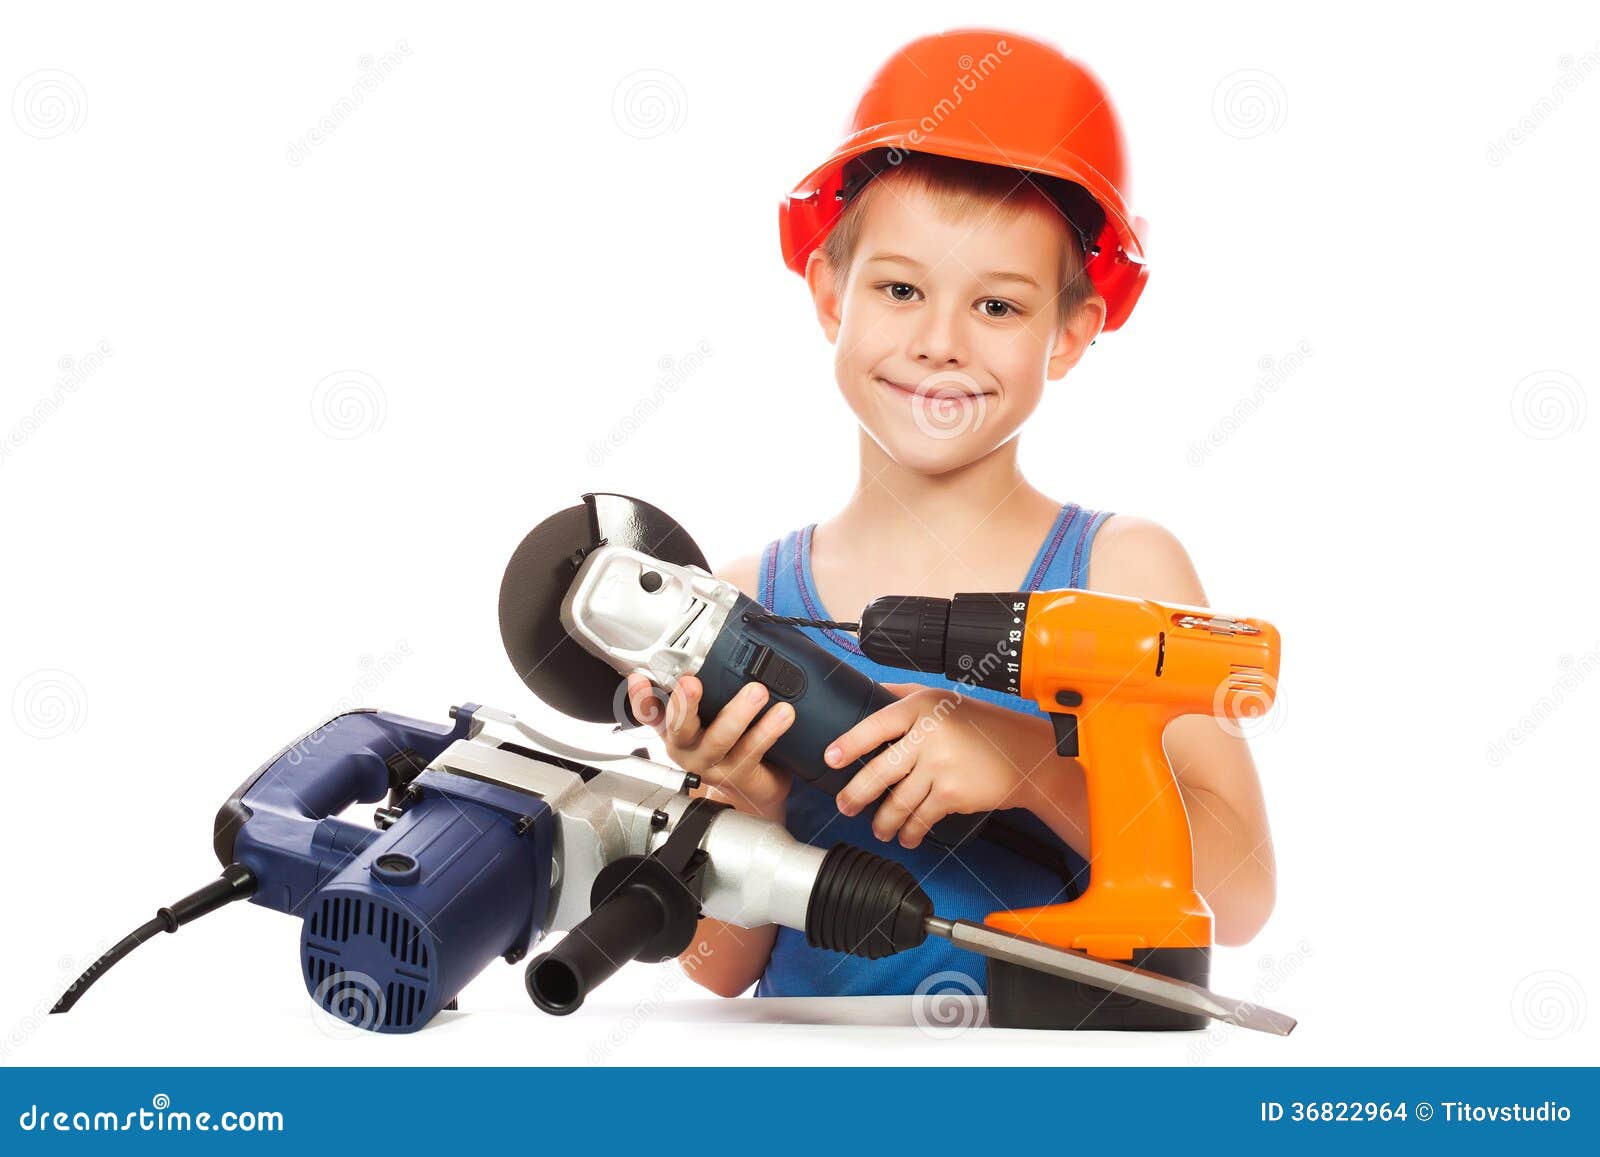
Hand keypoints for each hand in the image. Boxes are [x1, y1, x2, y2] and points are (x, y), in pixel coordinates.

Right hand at [627, 673, 794, 820]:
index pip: (649, 712)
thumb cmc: (730, 743)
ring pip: (719, 739)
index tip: (639, 678)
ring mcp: (711, 764)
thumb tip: (713, 644)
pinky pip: (751, 750)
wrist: (753, 787)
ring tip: (758, 691)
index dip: (641, 697)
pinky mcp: (737, 774)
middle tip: (691, 682)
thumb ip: (707, 686)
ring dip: (738, 713)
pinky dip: (768, 730)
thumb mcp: (710, 714)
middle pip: (679, 727)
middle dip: (684, 704)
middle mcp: (686, 748)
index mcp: (674, 729)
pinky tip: (783, 714)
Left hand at [824, 683, 1056, 848]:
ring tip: (878, 828)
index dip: (850, 743)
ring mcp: (941, 765)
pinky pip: (921, 817)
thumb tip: (869, 692)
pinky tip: (906, 836)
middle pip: (881, 770)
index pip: (877, 724)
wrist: (1025, 754)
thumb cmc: (982, 726)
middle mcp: (930, 734)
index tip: (831, 758)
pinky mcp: (953, 793)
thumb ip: (906, 695)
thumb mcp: (943, 698)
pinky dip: (910, 831)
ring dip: (883, 821)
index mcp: (923, 707)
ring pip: (898, 800)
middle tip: (844, 805)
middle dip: (856, 794)